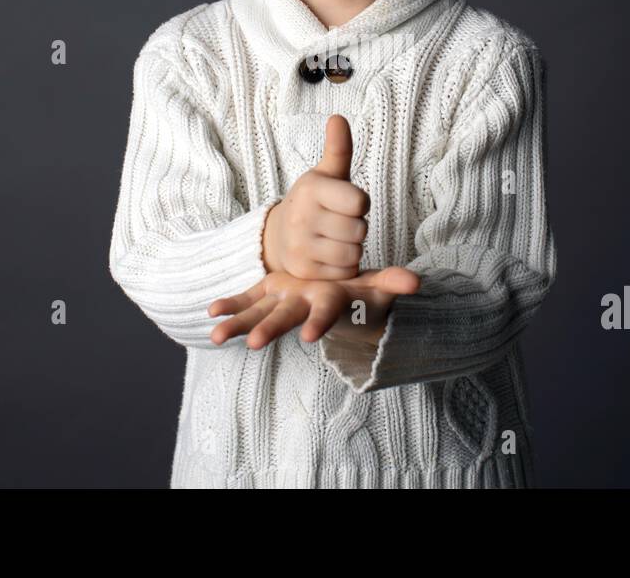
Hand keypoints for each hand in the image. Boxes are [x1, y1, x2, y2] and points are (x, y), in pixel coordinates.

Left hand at [207, 266, 419, 349]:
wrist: (336, 303)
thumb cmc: (358, 293)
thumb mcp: (376, 286)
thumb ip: (393, 283)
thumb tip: (418, 283)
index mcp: (326, 303)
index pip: (324, 315)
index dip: (318, 324)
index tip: (308, 338)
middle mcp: (302, 308)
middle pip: (284, 320)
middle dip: (268, 332)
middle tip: (250, 346)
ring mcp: (283, 303)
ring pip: (258, 316)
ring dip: (237, 326)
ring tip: (215, 338)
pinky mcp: (269, 295)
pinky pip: (247, 302)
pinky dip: (231, 305)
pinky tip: (211, 311)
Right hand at [261, 114, 369, 280]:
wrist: (278, 237)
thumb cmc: (312, 202)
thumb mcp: (326, 175)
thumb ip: (338, 149)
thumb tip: (338, 117)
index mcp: (311, 189)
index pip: (359, 202)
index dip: (359, 203)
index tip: (347, 202)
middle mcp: (302, 218)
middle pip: (360, 231)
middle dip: (356, 228)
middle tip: (339, 223)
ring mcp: (301, 247)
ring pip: (353, 254)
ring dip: (351, 248)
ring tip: (334, 239)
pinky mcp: (303, 272)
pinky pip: (344, 272)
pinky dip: (343, 267)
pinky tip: (329, 256)